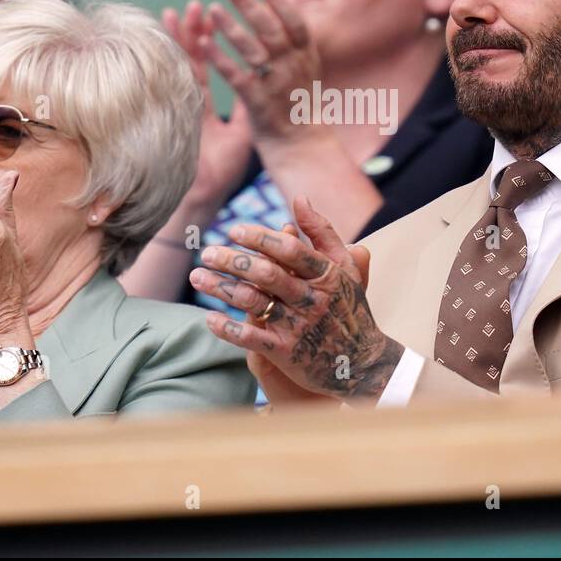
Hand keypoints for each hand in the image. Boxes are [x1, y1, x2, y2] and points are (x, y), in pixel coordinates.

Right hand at [163, 0, 252, 211]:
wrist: (206, 194)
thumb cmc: (223, 169)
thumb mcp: (242, 132)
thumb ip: (248, 106)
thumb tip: (261, 81)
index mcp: (210, 104)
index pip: (212, 66)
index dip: (210, 42)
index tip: (214, 18)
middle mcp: (197, 102)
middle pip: (197, 59)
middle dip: (196, 31)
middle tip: (198, 5)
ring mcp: (187, 107)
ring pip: (185, 66)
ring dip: (182, 39)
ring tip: (179, 11)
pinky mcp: (183, 115)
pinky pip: (184, 84)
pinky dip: (183, 63)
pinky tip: (180, 43)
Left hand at [188, 196, 401, 402]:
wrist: (362, 362)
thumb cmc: (348, 307)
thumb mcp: (344, 267)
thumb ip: (322, 231)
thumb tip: (299, 198)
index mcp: (326, 275)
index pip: (290, 250)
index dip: (260, 238)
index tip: (234, 230)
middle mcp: (311, 299)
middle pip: (266, 274)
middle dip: (233, 261)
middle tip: (207, 253)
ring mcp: (298, 327)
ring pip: (253, 302)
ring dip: (221, 289)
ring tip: (198, 277)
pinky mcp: (285, 353)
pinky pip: (250, 338)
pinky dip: (227, 328)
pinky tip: (210, 318)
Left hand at [201, 0, 323, 144]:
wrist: (302, 148)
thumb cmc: (299, 107)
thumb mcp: (306, 72)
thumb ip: (296, 46)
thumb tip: (289, 13)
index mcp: (307, 59)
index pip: (296, 25)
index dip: (282, 5)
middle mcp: (294, 69)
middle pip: (272, 32)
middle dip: (252, 7)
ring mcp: (277, 87)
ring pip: (254, 52)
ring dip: (232, 28)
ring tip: (213, 9)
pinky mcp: (259, 104)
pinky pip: (238, 78)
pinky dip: (221, 60)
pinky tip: (205, 44)